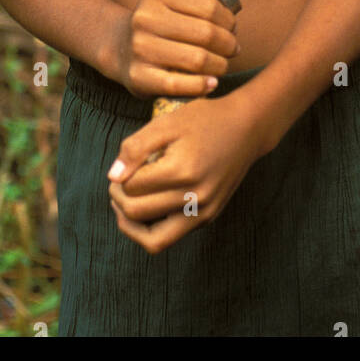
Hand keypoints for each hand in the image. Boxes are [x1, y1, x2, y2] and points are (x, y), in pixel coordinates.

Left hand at [107, 87, 263, 252]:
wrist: (247, 128)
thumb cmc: (204, 119)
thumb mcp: (167, 123)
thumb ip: (136, 148)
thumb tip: (112, 176)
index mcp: (183, 171)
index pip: (132, 188)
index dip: (119, 177)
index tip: (123, 164)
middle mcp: (195, 199)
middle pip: (137, 215)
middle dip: (118, 199)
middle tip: (118, 183)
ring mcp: (204, 212)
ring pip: (154, 241)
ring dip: (132, 225)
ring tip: (125, 203)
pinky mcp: (208, 218)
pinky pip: (171, 235)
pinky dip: (153, 226)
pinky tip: (148, 204)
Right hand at [115, 0, 239, 99]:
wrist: (120, 46)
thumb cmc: (158, 16)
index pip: (209, 7)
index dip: (228, 19)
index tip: (232, 26)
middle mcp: (145, 18)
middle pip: (206, 34)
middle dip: (228, 43)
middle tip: (232, 47)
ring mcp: (140, 48)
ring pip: (197, 60)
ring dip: (220, 65)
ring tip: (222, 63)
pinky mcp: (139, 77)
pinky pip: (178, 85)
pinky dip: (201, 85)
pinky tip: (211, 82)